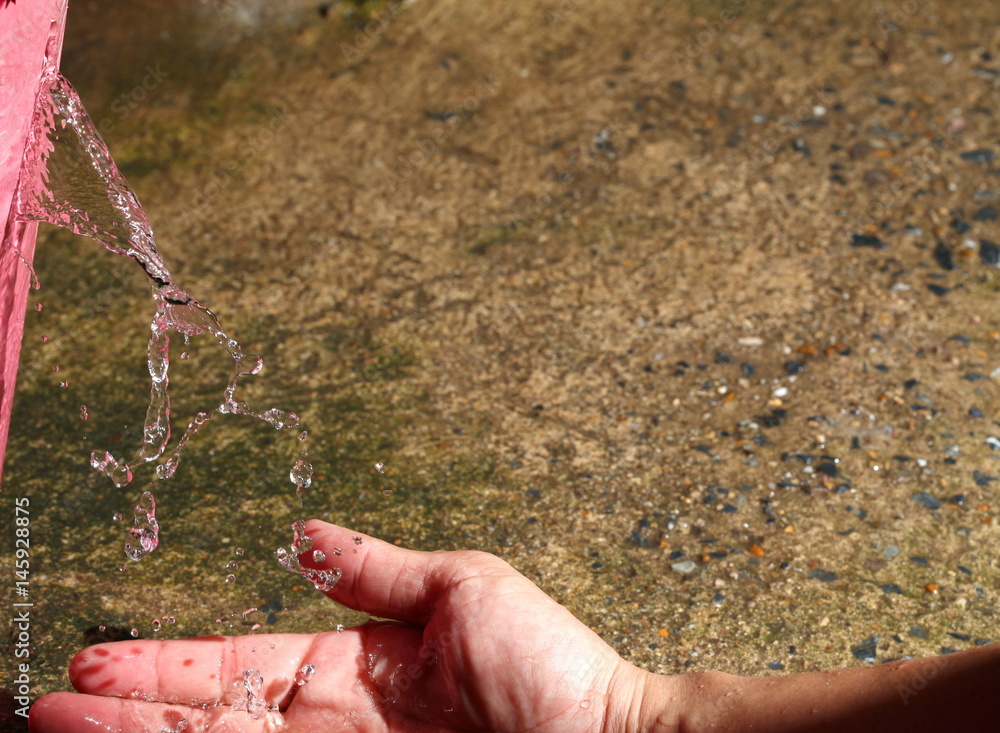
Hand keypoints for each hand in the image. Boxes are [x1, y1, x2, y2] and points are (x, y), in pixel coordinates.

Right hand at [29, 519, 665, 731]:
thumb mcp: (460, 589)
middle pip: (210, 719)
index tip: (99, 659)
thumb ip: (378, 571)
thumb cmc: (551, 664)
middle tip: (48, 705)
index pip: (237, 664)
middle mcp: (330, 724)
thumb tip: (305, 537)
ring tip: (68, 731)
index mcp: (350, 668)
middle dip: (128, 713)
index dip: (167, 663)